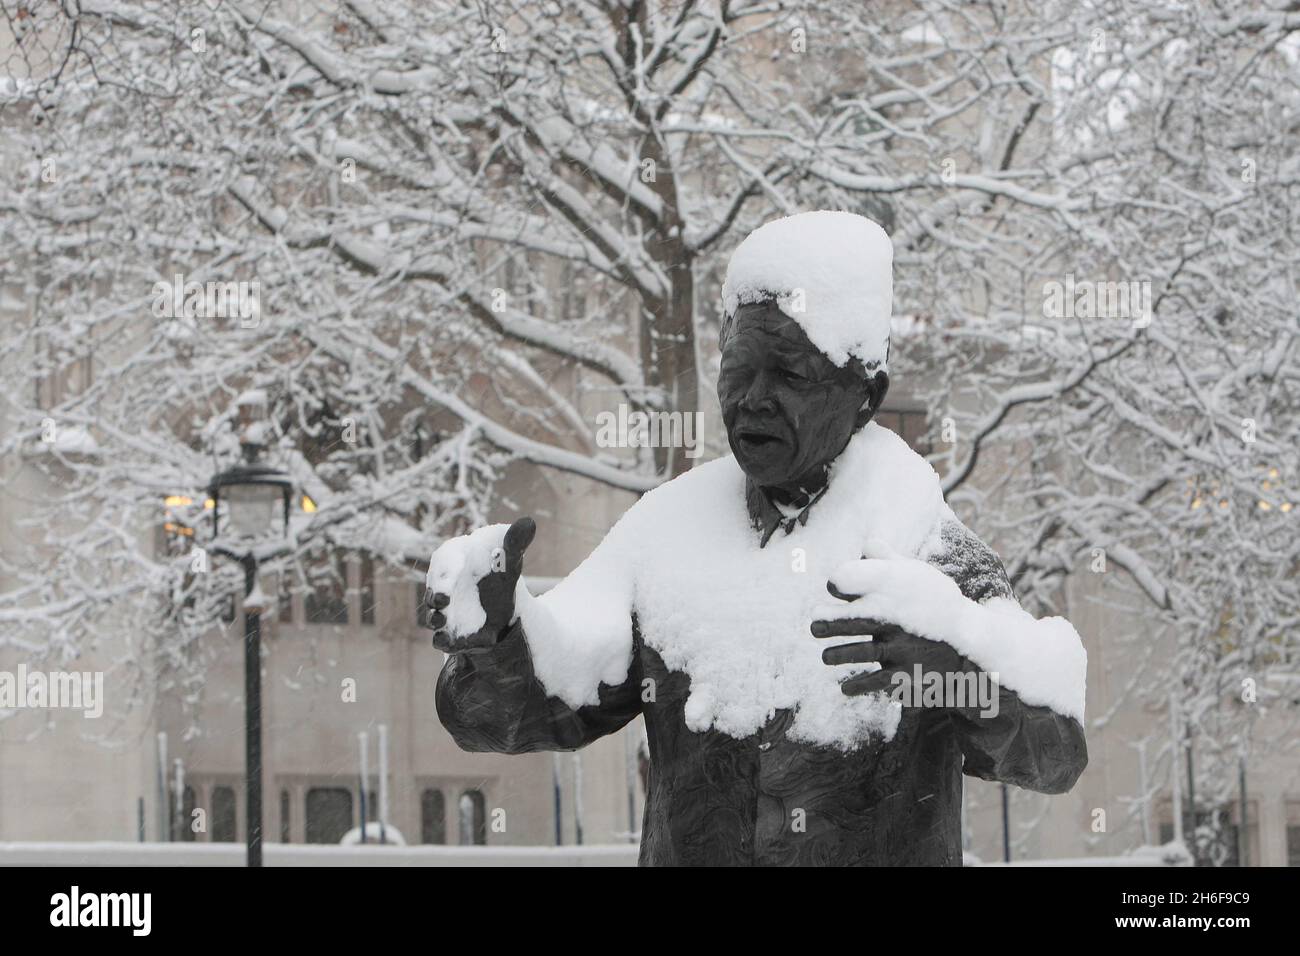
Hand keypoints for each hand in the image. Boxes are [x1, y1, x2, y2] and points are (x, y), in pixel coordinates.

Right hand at [423, 516, 535, 653]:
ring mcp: (446, 612)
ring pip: (432, 616)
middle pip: (432, 591)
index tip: (454, 570)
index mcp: (454, 564)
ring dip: (434, 619)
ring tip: (440, 620)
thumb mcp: (509, 559)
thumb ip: (515, 542)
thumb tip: (529, 522)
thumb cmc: (498, 573)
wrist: (503, 606)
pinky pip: (441, 640)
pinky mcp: (452, 634)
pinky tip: (450, 643)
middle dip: (435, 595)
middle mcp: (444, 588)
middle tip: (442, 599)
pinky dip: (444, 642)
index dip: (445, 567)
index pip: (444, 561)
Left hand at [812, 538, 974, 699]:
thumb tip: (868, 543)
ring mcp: (897, 647)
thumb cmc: (936, 603)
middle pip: (842, 620)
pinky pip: (871, 682)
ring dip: (834, 656)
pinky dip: (855, 686)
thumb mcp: (917, 575)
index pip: (847, 578)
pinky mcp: (904, 674)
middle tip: (815, 626)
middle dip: (823, 623)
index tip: (835, 588)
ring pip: (852, 654)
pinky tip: (846, 686)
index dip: (838, 583)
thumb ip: (888, 560)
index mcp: (891, 587)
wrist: (972, 641)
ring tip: (827, 656)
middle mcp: (891, 616)